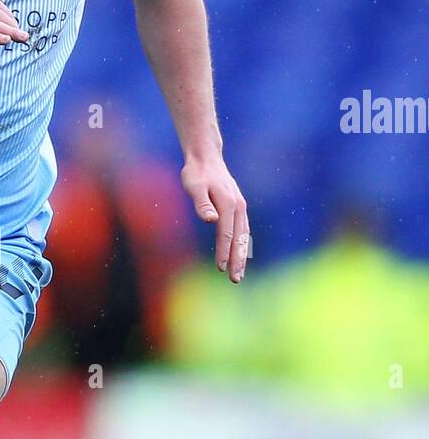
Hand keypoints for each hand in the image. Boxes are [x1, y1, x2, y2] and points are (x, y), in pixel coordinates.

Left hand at [181, 153, 249, 281]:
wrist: (206, 158)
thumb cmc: (196, 173)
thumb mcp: (194, 186)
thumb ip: (202, 203)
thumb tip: (211, 220)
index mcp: (228, 203)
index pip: (226, 233)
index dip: (223, 252)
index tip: (220, 269)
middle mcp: (238, 206)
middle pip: (239, 238)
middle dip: (238, 260)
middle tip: (235, 280)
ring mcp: (240, 207)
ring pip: (244, 236)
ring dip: (242, 256)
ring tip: (239, 274)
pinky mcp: (238, 208)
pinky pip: (242, 231)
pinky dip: (242, 245)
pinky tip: (239, 257)